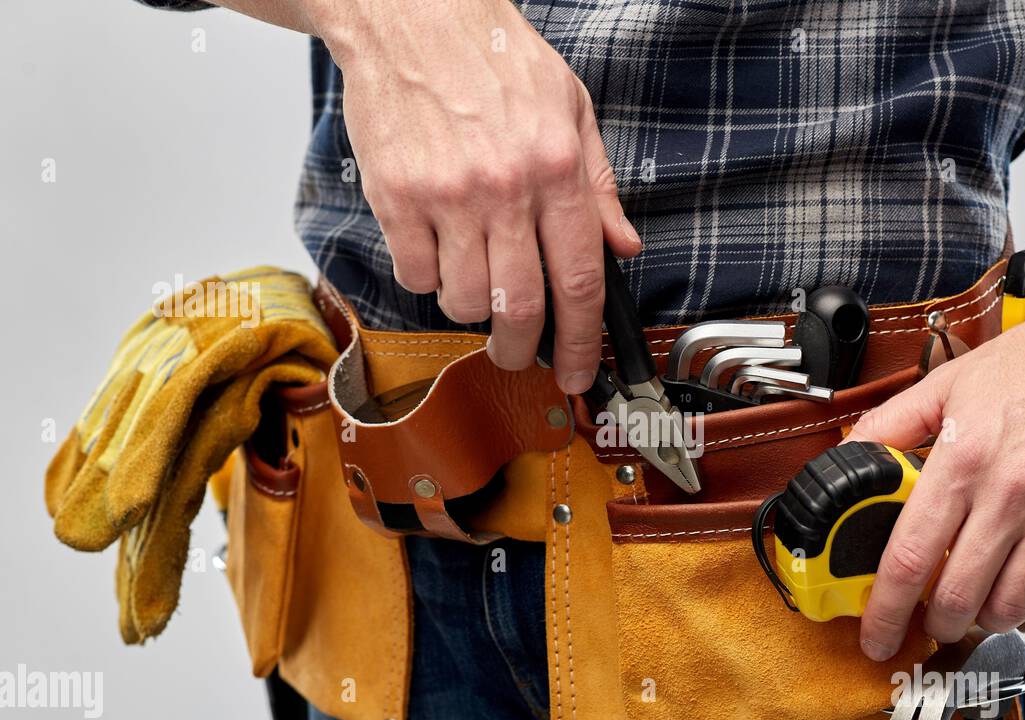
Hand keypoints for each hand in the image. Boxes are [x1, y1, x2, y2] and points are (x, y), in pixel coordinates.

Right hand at [309, 0, 641, 392]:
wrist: (412, 14)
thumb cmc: (494, 59)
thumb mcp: (572, 109)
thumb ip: (598, 187)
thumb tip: (623, 248)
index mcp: (558, 168)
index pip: (581, 281)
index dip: (583, 342)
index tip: (580, 372)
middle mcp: (506, 187)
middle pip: (522, 307)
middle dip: (523, 350)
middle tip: (518, 356)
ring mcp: (447, 195)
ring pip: (464, 300)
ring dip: (471, 306)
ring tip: (473, 274)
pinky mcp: (396, 196)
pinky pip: (415, 275)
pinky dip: (427, 276)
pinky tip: (435, 244)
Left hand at [843, 295, 1024, 660]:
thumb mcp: (949, 384)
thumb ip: (891, 426)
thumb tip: (851, 456)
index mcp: (965, 459)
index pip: (909, 559)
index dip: (885, 611)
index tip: (876, 635)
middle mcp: (1014, 492)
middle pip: (959, 597)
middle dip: (935, 622)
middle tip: (929, 618)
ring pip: (1010, 607)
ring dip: (984, 619)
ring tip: (976, 601)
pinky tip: (1022, 589)